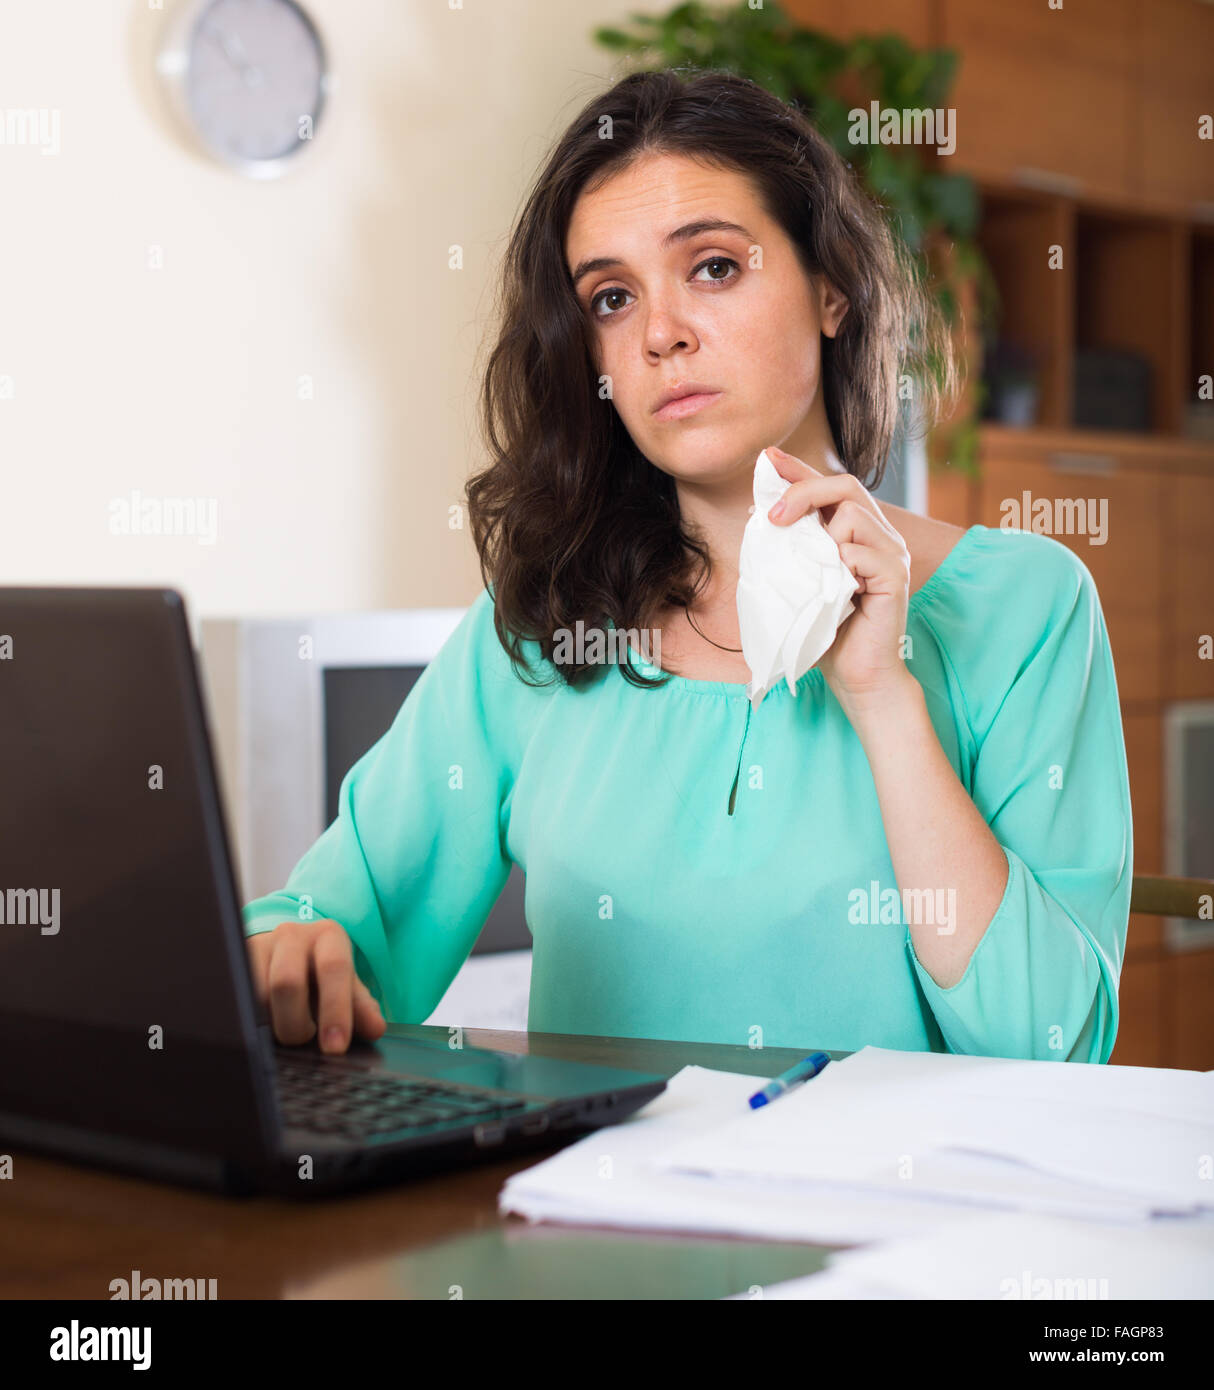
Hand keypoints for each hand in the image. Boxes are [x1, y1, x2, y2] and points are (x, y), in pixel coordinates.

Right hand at [246, 918, 386, 1052]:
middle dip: (296, 1025)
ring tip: (284, 1032)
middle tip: (303, 1040)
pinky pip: (237, 999)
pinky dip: (252, 1021)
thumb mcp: (348, 985)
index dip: (335, 1010)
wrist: (289, 948)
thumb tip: (375, 1029)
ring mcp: (259, 946)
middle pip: (287, 982)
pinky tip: (263, 1028)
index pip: (334, 969)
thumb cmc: (323, 972)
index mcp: (328, 936)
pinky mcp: (235, 962)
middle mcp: (292, 935)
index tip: (335, 1047)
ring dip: (271, 1026)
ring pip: (256, 996)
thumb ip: (362, 1007)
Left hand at [764, 444, 916, 718]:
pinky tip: (835, 589)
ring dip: (822, 536)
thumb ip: (789, 550)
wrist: (857, 677)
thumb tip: (759, 517)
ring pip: (854, 513)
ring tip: (814, 571)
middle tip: (771, 518)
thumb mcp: (799, 582)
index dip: (798, 469)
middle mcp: (877, 536)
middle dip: (802, 492)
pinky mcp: (895, 575)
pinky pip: (861, 551)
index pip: (828, 488)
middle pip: (844, 486)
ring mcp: (890, 553)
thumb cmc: (828, 633)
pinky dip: (840, 564)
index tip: (767, 458)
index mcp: (855, 533)